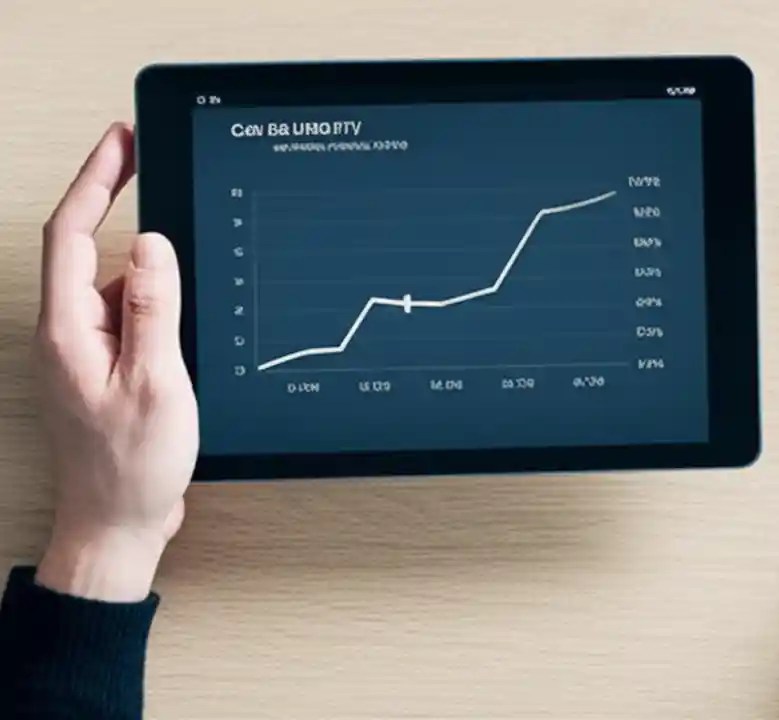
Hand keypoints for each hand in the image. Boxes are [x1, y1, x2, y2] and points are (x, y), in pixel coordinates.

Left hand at [32, 123, 197, 601]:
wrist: (119, 525)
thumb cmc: (132, 466)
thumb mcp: (155, 381)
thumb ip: (152, 307)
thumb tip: (148, 242)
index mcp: (67, 331)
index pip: (70, 232)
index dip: (96, 179)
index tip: (121, 140)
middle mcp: (66, 335)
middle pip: (82, 247)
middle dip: (112, 197)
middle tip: (146, 157)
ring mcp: (82, 352)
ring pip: (111, 284)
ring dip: (144, 264)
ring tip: (189, 263)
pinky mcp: (103, 369)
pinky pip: (126, 315)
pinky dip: (154, 301)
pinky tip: (184, 316)